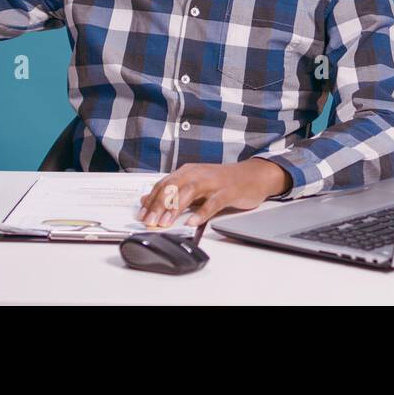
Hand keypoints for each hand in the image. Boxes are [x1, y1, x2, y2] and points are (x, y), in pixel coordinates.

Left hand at [137, 159, 291, 228]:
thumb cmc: (222, 182)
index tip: (141, 214)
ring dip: (175, 208)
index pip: (164, 184)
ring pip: (190, 192)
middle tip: (149, 221)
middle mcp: (198, 174)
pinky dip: (202, 213)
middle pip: (174, 187)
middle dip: (159, 205)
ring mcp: (213, 182)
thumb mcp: (194, 185)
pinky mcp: (228, 191)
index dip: (151, 199)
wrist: (252, 175)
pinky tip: (193, 222)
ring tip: (165, 222)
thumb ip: (173, 193)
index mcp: (188, 171)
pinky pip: (213, 202)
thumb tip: (146, 200)